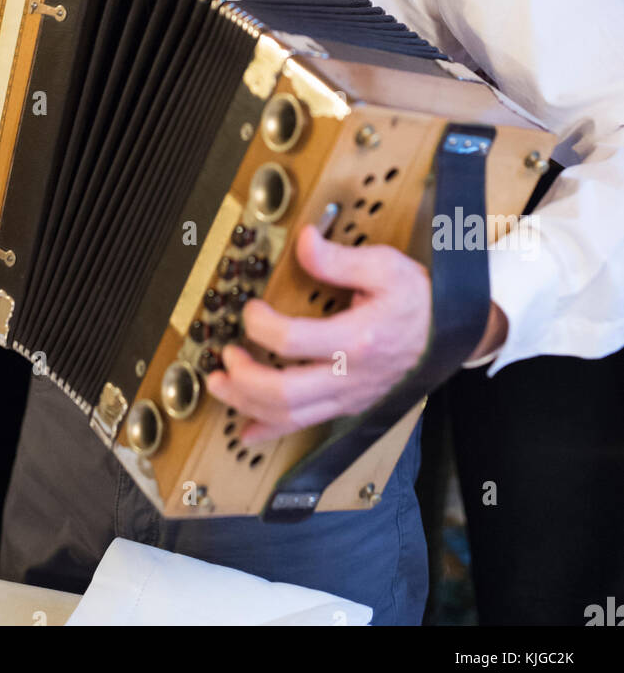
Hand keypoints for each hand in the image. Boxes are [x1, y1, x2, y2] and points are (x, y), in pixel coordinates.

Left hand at [206, 225, 431, 444]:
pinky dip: (271, 430)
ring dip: (247, 404)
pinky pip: (305, 425)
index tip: (250, 309)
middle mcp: (350, 376)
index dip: (260, 325)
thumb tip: (304, 241)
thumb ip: (338, 259)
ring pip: (290, 416)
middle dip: (244, 378)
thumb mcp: (385, 267)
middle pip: (284, 392)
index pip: (292, 341)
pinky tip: (248, 431)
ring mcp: (348, 395)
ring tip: (221, 385)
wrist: (451, 334)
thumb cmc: (419, 300)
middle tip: (225, 357)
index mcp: (357, 339)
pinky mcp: (347, 403)